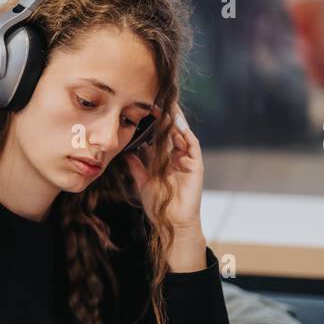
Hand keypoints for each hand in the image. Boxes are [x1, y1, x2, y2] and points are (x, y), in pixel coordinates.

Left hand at [124, 104, 204, 231]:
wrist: (172, 223)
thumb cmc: (159, 205)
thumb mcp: (143, 182)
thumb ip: (137, 167)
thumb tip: (127, 153)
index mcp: (165, 160)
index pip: (160, 136)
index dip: (153, 123)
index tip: (143, 110)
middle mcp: (177, 157)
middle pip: (172, 132)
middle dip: (165, 116)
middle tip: (156, 100)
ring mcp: (187, 160)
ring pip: (182, 135)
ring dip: (176, 121)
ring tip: (167, 107)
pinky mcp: (196, 166)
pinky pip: (193, 146)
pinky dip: (186, 135)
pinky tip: (179, 125)